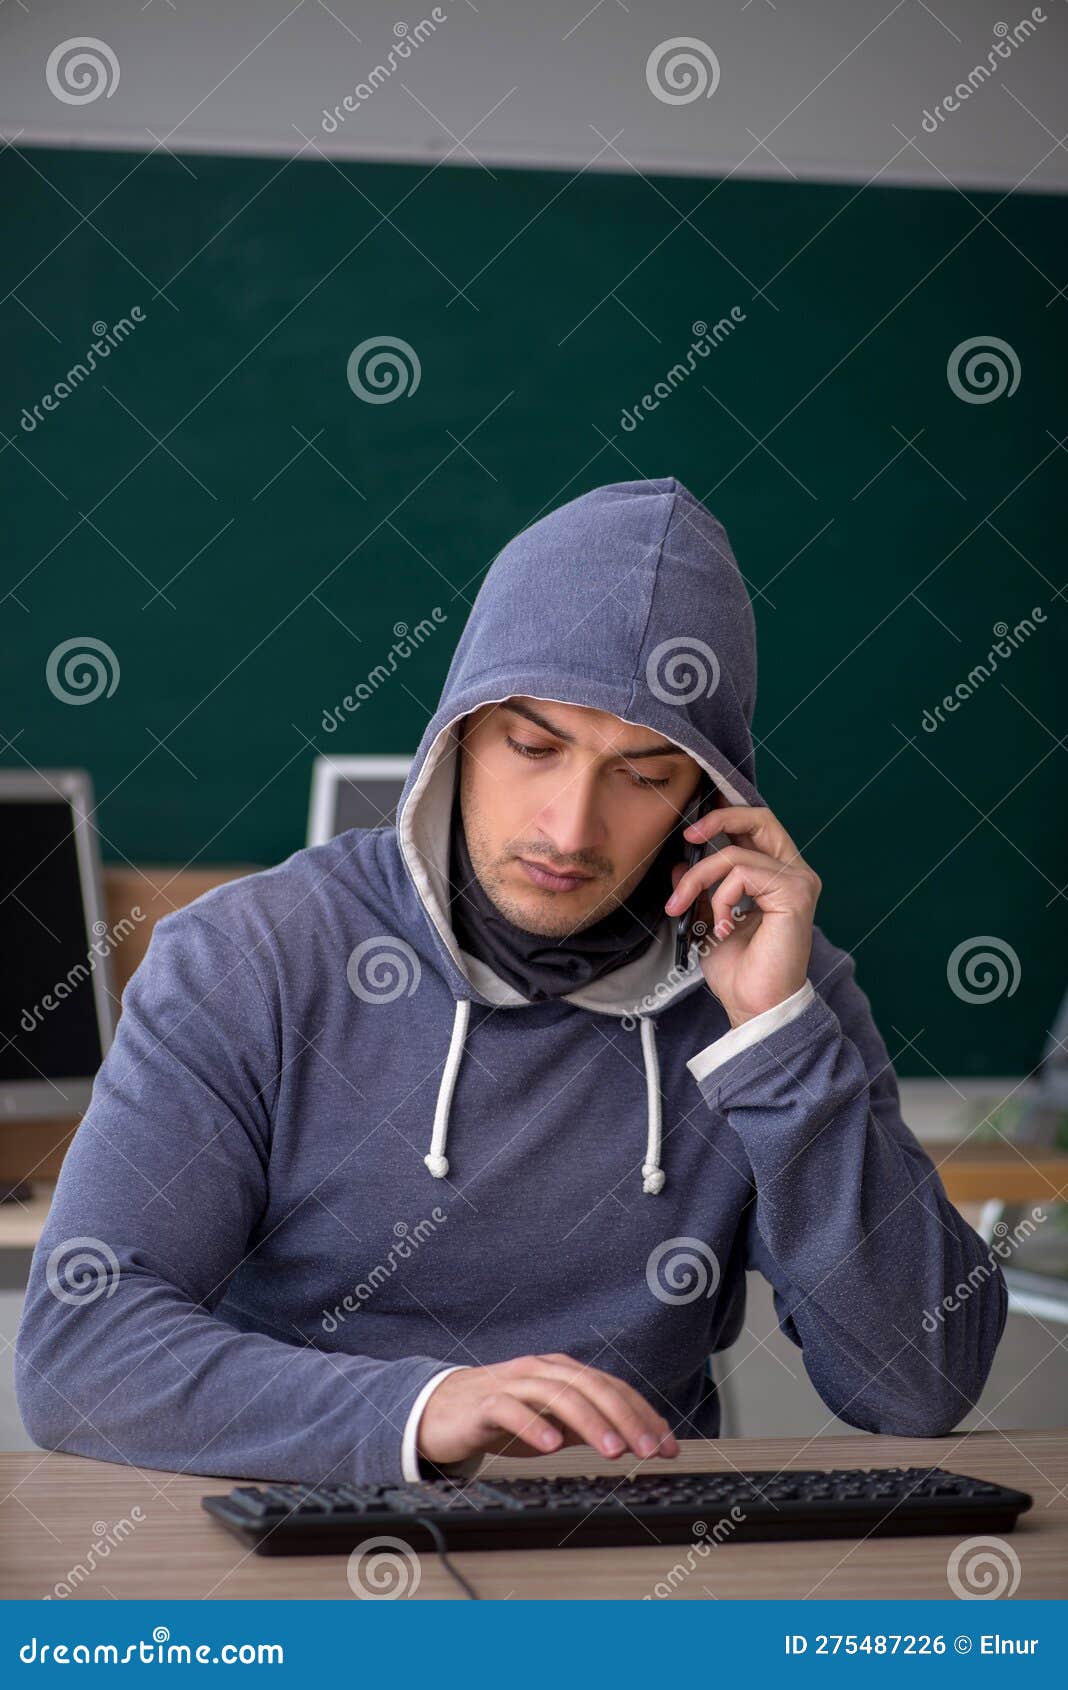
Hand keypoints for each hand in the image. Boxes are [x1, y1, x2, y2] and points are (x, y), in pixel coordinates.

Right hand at [417, 1353, 680, 1466]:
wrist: (441, 1410)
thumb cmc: (502, 1416)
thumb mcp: (552, 1422)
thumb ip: (588, 1426)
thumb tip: (633, 1441)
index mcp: (564, 1373)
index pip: (613, 1388)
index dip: (643, 1415)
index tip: (668, 1445)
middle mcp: (543, 1370)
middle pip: (592, 1386)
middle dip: (625, 1418)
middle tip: (649, 1450)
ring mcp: (514, 1382)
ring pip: (558, 1393)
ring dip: (590, 1422)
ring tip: (613, 1451)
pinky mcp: (485, 1402)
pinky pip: (511, 1408)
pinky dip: (533, 1424)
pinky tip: (551, 1445)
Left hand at [665, 803, 820, 1028]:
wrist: (754, 1005)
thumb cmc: (739, 971)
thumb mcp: (707, 919)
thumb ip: (701, 889)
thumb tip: (680, 863)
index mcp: (778, 877)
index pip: (757, 827)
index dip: (726, 816)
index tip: (691, 829)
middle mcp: (795, 873)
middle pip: (760, 818)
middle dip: (718, 819)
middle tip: (688, 835)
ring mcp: (798, 881)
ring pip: (735, 853)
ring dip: (699, 878)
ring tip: (684, 908)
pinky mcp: (795, 893)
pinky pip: (743, 874)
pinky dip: (720, 898)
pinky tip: (723, 928)